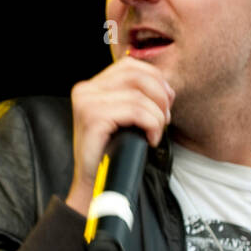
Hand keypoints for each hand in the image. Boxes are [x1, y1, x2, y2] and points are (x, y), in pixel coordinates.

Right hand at [65, 55, 174, 215]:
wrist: (94, 185)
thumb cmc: (112, 153)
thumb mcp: (124, 118)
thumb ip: (135, 97)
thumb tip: (165, 86)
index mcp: (92, 87)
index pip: (130, 66)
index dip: (155, 80)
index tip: (165, 103)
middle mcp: (85, 90)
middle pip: (136, 74)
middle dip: (160, 95)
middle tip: (164, 119)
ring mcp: (86, 102)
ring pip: (138, 94)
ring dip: (157, 115)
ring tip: (155, 132)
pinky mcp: (92, 117)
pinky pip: (135, 110)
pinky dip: (151, 124)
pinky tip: (149, 139)